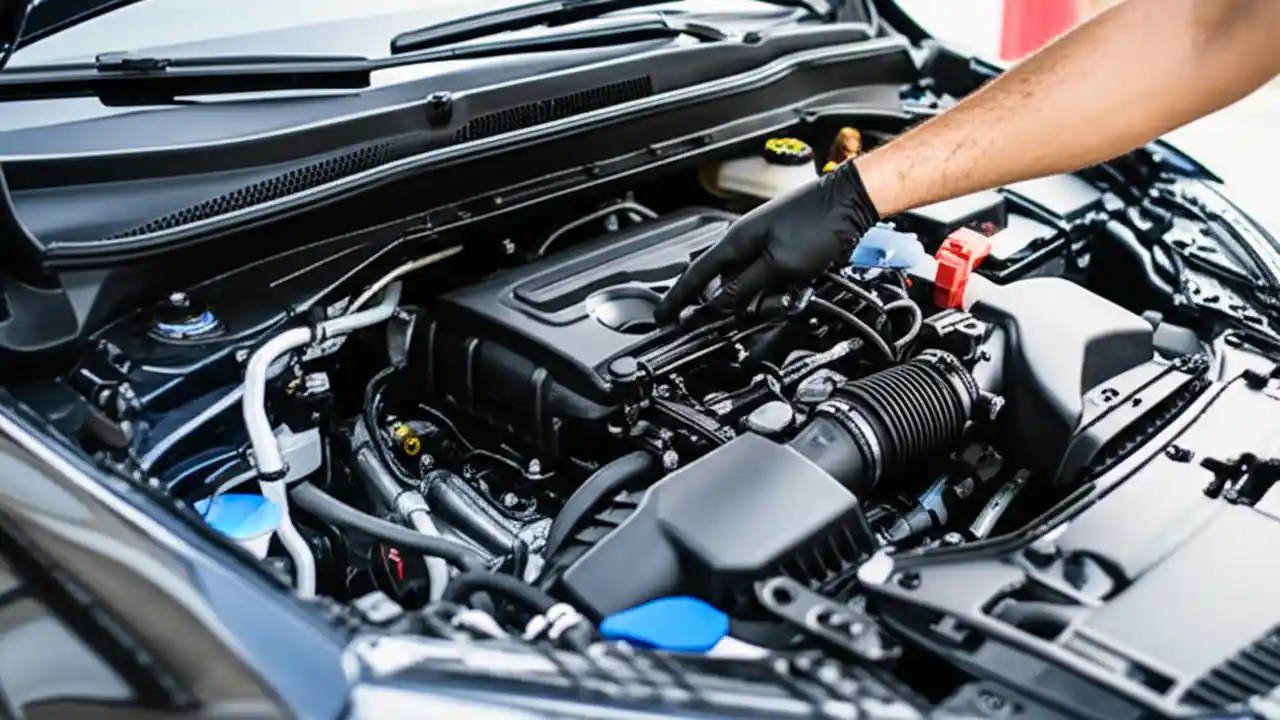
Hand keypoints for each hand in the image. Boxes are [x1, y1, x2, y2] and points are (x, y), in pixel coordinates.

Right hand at [654, 160, 879, 323]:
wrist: (855, 202)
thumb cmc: (820, 223)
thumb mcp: (779, 266)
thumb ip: (745, 288)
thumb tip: (717, 306)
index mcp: (736, 241)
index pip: (697, 276)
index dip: (678, 300)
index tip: (663, 317)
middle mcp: (746, 242)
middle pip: (729, 288)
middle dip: (746, 304)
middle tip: (770, 304)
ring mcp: (766, 247)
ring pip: (754, 288)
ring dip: (773, 297)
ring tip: (799, 288)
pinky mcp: (785, 252)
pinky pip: (774, 281)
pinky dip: (787, 289)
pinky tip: (806, 282)